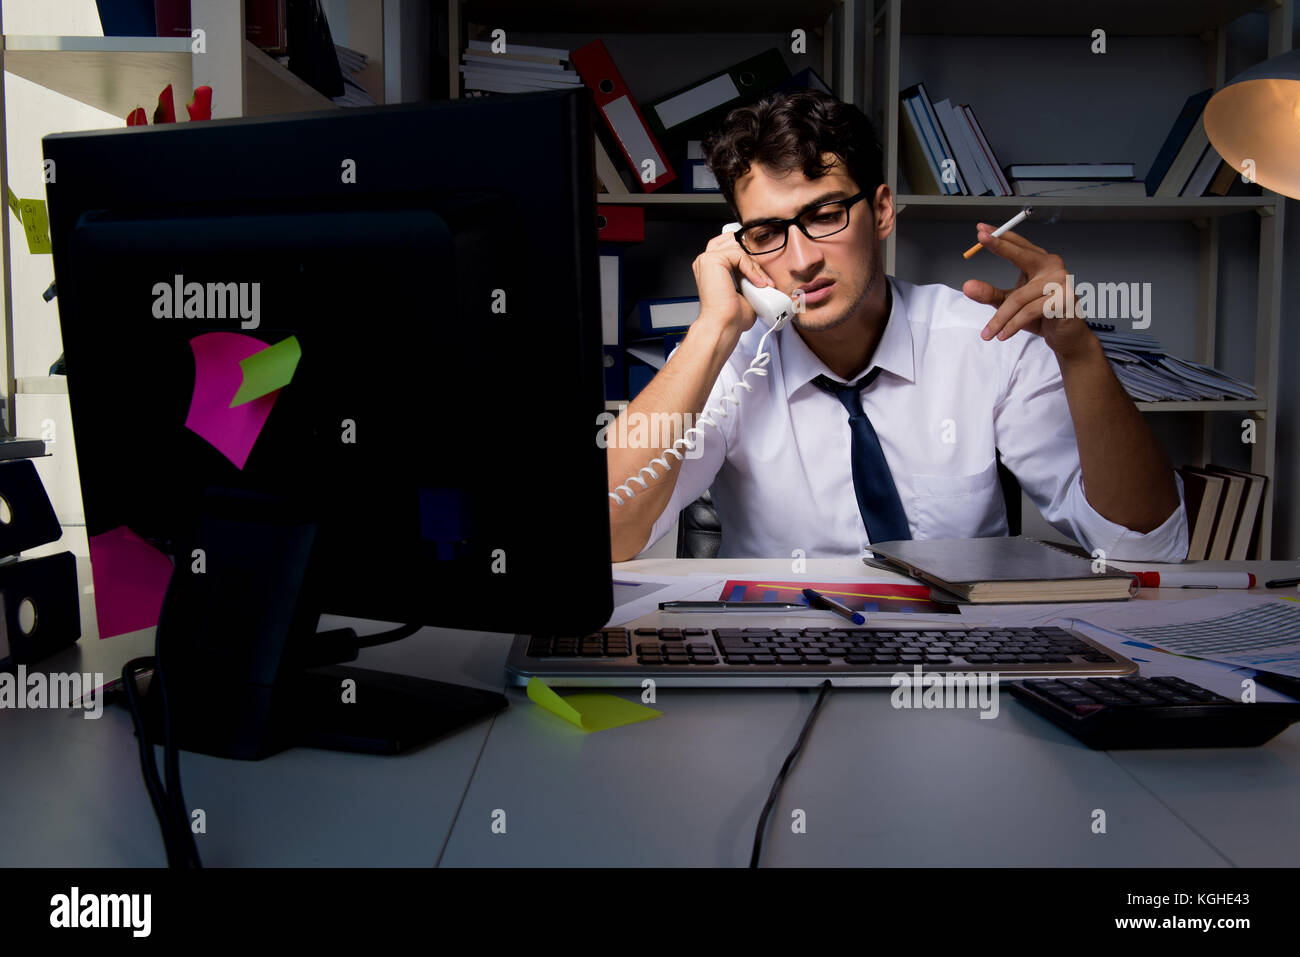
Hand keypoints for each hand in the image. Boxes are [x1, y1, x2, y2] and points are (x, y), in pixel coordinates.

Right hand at [692, 230, 776, 332]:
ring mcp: (706, 259)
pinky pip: (739, 254)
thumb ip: (749, 277)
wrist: (724, 326)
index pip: (731, 247)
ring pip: (739, 247)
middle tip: (762, 278)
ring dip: (755, 266)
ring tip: (761, 284)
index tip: (761, 275)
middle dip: (752, 258)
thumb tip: (763, 275)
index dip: (749, 257)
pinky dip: (751, 269)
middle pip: (734, 241)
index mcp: (710, 268)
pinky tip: (756, 283)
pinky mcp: (712, 260)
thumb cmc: (731, 316)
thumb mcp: (744, 291)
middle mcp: (705, 262)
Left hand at [961, 224, 1093, 359]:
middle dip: (999, 246)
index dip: (999, 236)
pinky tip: (1003, 335)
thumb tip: (967, 286)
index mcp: (1040, 262)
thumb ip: (990, 293)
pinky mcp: (1064, 300)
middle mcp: (1052, 266)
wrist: (1065, 336)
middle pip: (1021, 255)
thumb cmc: (1040, 314)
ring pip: (1018, 298)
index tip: (981, 230)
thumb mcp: (1009, 303)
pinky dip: (1013, 325)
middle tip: (979, 241)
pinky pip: (1029, 312)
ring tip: (988, 333)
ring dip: (1000, 318)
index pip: (1018, 245)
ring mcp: (1061, 281)